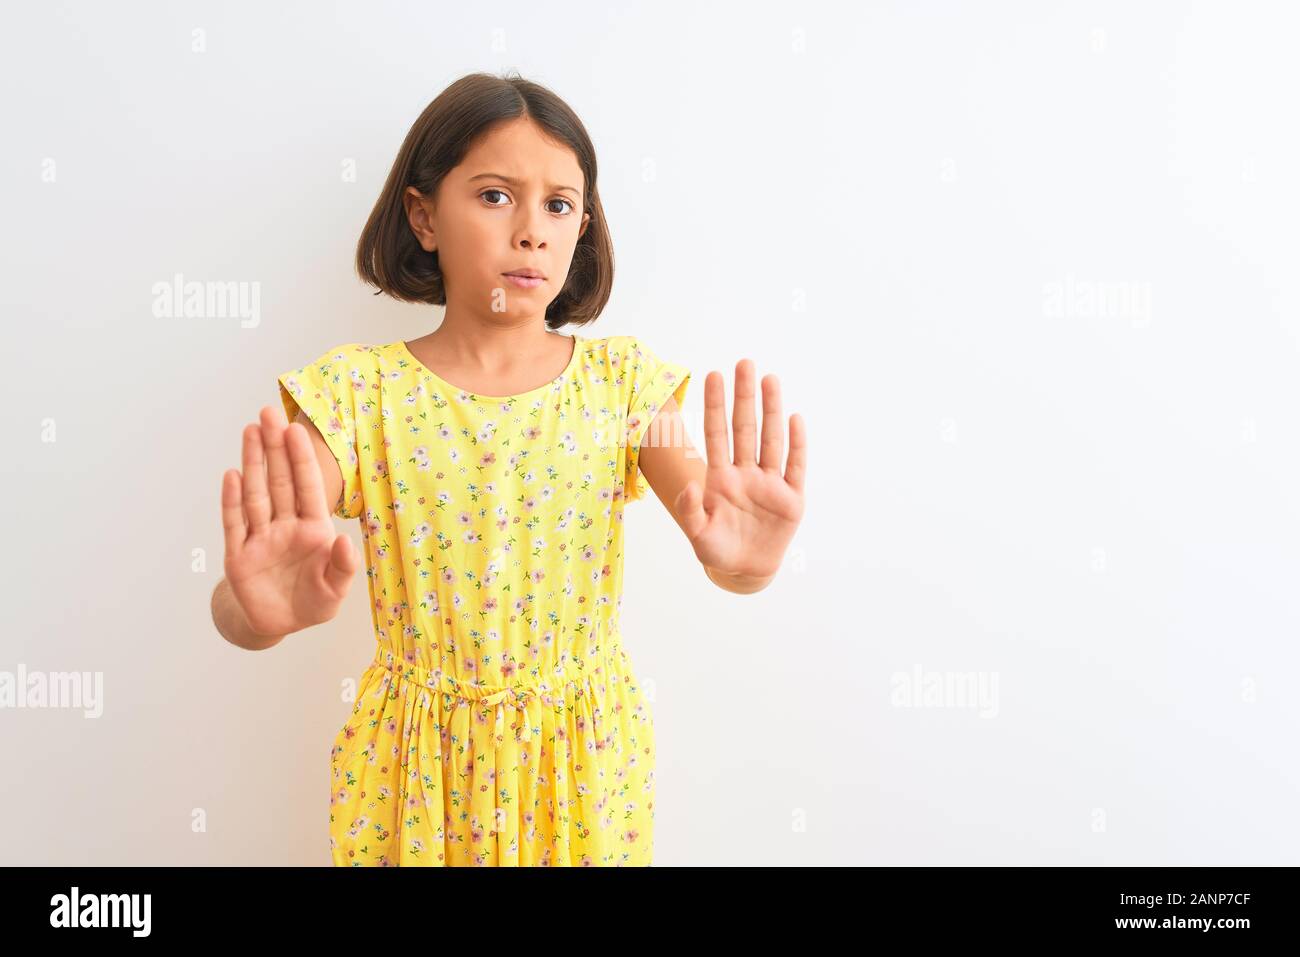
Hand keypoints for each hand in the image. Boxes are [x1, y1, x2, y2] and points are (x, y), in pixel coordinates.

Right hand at [220, 407, 359, 637]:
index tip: (296, 429)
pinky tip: (232, 475)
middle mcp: (285, 526)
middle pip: (280, 481)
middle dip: (275, 447)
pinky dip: (232, 500)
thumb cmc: (312, 602)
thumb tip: (344, 541)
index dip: (302, 459)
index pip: (308, 487)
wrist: (276, 625)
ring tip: (250, 431)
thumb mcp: (335, 590)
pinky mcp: (238, 554)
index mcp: (313, 530)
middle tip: (268, 412)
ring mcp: (260, 538)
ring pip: (256, 494)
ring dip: (253, 463)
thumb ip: (342, 567)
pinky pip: (235, 523)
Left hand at [676, 359, 805, 579]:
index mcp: (720, 478)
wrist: (746, 570)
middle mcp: (745, 474)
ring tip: (770, 379)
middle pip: (745, 428)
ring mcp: (769, 484)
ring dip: (771, 410)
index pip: (717, 434)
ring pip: (771, 440)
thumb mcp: (698, 535)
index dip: (715, 406)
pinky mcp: (791, 499)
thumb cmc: (717, 550)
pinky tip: (794, 419)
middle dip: (744, 397)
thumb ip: (690, 510)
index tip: (713, 375)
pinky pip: (794, 467)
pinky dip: (796, 444)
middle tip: (745, 362)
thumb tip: (691, 485)